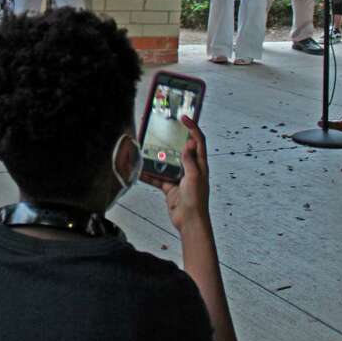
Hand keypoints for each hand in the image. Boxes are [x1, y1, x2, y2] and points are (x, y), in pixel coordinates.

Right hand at [157, 116, 210, 232]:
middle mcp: (190, 170)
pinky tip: (141, 172)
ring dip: (158, 158)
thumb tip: (189, 143)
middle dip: (172, 140)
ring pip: (167, 163)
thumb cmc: (196, 202)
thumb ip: (190, 160)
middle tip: (163, 131)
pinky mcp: (171, 187)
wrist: (189, 221)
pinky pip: (158, 178)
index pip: (198, 141)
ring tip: (148, 151)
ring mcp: (180, 178)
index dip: (192, 128)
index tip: (184, 118)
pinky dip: (150, 175)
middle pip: (181, 150)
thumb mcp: (194, 178)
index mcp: (200, 165)